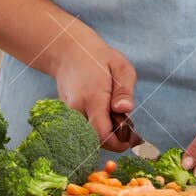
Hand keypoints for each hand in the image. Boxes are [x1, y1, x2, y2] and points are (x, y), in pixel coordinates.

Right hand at [43, 34, 136, 150]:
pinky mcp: (65, 116)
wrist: (68, 52)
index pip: (102, 134)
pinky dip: (93, 128)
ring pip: (87, 137)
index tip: (130, 138)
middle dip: (112, 139)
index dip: (118, 142)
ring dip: (102, 134)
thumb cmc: (99, 59)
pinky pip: (81, 130)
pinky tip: (101, 113)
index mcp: (92, 98)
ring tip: (111, 114)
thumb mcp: (121, 68)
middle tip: (123, 123)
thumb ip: (124, 91)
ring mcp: (68, 113)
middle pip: (94, 141)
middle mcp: (76, 109)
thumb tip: (125, 109)